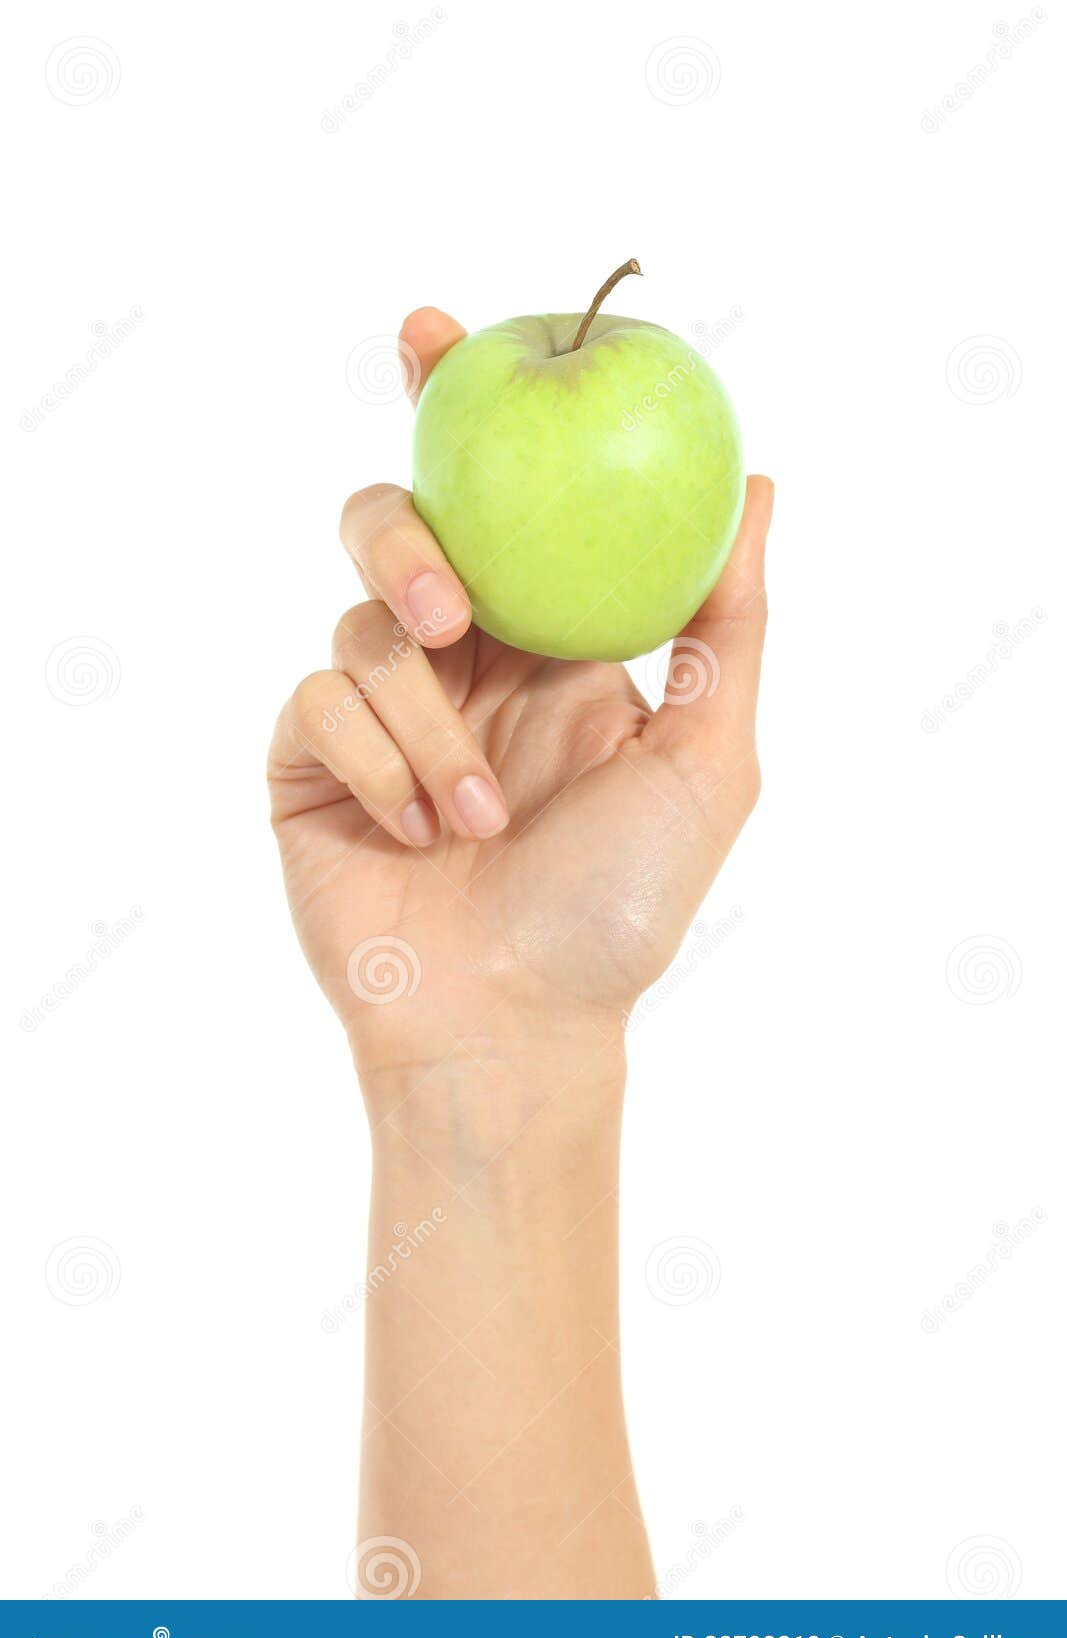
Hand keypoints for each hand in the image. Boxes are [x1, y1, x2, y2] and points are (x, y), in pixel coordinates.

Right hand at [268, 306, 772, 1071]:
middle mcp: (460, 661)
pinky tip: (420, 834)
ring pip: (358, 625)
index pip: (500, 498)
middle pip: (395, 525)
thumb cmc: (621, 907)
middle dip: (409, 547)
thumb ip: (727, 621)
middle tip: (449, 607)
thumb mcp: (705, 758)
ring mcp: (378, 711)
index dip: (461, 404)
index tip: (440, 331)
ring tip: (480, 816)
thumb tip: (759, 485)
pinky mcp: (309, 760)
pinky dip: (379, 764)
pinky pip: (317, 702)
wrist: (514, 1028)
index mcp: (548, 642)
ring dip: (426, 722)